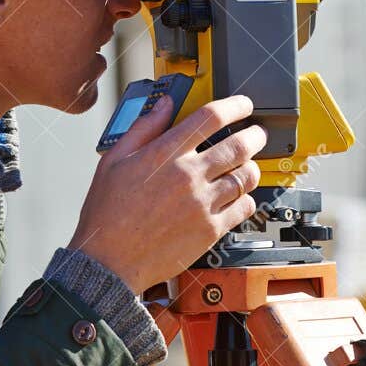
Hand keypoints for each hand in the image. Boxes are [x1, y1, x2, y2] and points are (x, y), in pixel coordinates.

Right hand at [69, 94, 265, 294]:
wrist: (109, 261)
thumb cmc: (108, 214)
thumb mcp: (114, 161)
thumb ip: (143, 128)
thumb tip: (164, 104)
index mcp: (165, 154)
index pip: (211, 117)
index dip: (235, 106)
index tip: (243, 105)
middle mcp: (188, 176)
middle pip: (239, 144)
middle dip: (255, 135)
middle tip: (257, 133)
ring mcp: (202, 204)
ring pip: (246, 176)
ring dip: (252, 167)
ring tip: (248, 166)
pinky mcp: (210, 230)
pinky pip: (244, 208)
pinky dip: (247, 199)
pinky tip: (239, 197)